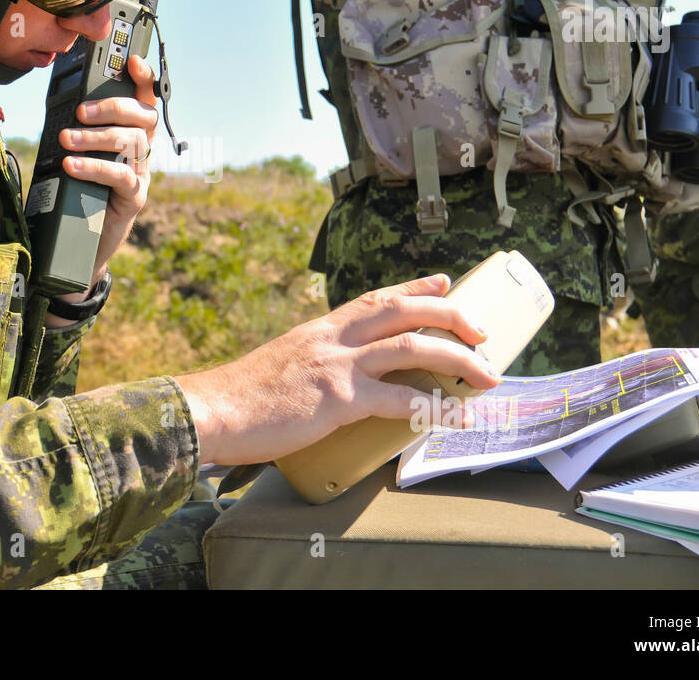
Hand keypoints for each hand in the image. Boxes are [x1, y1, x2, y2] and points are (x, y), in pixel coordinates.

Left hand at [45, 53, 156, 322]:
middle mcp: (142, 153)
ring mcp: (141, 176)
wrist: (81, 248)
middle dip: (112, 107)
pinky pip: (122, 178)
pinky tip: (72, 166)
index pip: (144, 100)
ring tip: (66, 139)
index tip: (131, 61)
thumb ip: (75, 135)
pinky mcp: (134, 200)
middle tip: (81, 111)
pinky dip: (95, 168)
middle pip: (142, 118)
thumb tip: (54, 108)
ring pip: (131, 144)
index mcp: (131, 136)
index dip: (143, 79)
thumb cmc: (77, 196)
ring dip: (96, 137)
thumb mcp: (75, 159)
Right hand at [175, 274, 498, 465]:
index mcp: (319, 330)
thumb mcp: (281, 366)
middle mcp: (333, 338)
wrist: (211, 410)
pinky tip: (455, 417)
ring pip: (412, 346)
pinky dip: (434, 408)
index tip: (443, 281)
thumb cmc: (240, 400)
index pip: (374, 297)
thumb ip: (308, 367)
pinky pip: (400, 400)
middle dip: (449, 314)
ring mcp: (338, 365)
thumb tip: (327, 386)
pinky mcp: (339, 399)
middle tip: (481, 330)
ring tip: (487, 374)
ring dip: (458, 357)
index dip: (414, 286)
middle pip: (403, 310)